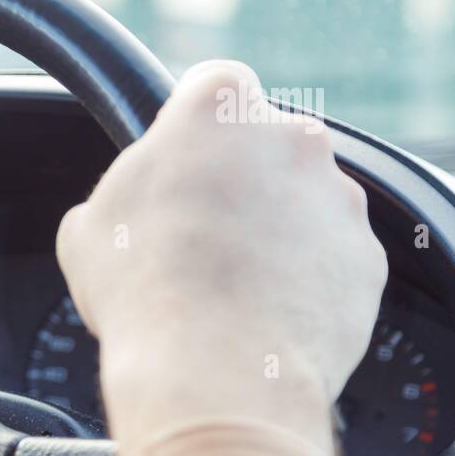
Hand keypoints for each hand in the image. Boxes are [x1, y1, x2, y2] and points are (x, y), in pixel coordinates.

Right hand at [56, 60, 386, 450]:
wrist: (214, 371)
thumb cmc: (144, 291)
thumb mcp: (88, 228)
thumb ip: (124, 191)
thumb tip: (131, 207)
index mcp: (217, 109)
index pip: (212, 84)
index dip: (192, 124)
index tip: (180, 158)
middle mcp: (291, 137)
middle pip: (265, 143)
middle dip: (239, 180)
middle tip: (196, 233)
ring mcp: (339, 198)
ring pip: (304, 201)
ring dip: (274, 230)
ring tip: (229, 286)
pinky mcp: (366, 258)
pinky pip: (332, 257)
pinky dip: (305, 279)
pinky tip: (263, 314)